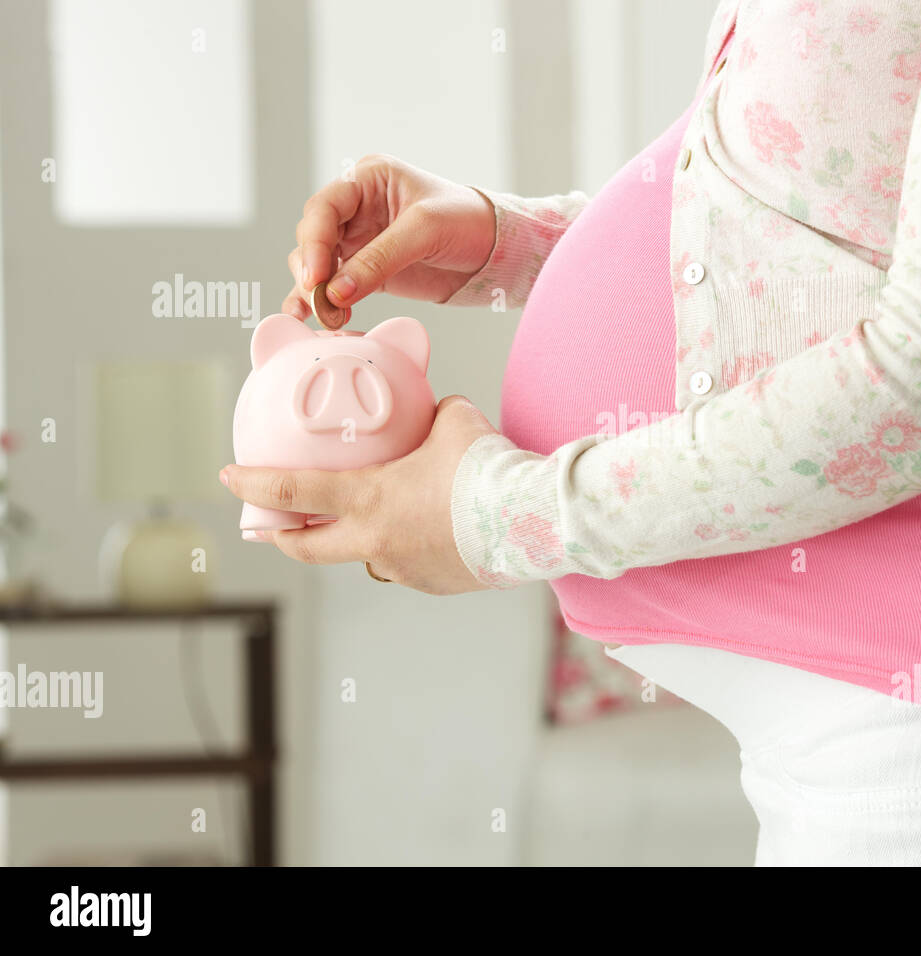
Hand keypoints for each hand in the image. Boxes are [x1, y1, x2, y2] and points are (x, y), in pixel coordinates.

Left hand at [219, 396, 497, 594]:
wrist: (532, 519)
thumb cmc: (489, 469)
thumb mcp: (455, 423)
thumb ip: (431, 418)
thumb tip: (433, 410)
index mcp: (368, 498)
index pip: (292, 490)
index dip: (254, 484)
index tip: (229, 477)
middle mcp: (375, 540)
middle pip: (308, 549)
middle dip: (283, 538)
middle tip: (273, 528)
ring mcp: (403, 569)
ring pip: (368, 556)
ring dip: (361, 541)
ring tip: (379, 522)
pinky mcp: (434, 584)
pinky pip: (410, 565)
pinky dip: (411, 549)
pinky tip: (435, 532)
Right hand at [282, 154, 496, 323]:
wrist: (494, 249)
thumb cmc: (467, 220)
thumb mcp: (424, 231)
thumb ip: (379, 259)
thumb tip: (335, 292)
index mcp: (368, 180)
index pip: (325, 207)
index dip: (314, 241)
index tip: (317, 275)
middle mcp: (357, 208)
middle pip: (314, 236)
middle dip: (311, 268)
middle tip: (319, 297)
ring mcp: (360, 240)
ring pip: (319, 263)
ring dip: (314, 289)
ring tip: (325, 314)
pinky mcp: (367, 270)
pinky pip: (335, 285)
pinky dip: (323, 301)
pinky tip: (313, 317)